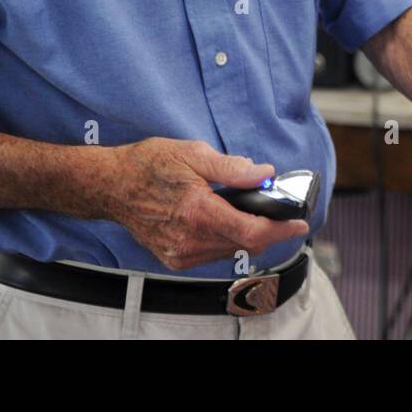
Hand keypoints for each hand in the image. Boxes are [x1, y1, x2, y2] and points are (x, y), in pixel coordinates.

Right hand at [102, 138, 308, 270]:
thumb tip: (264, 172)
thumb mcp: (192, 153)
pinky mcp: (175, 259)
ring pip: (231, 251)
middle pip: (246, 244)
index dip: (281, 229)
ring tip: (248, 210)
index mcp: (198, 211)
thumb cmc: (148, 164)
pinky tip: (224, 220)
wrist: (111, 186)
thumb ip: (231, 167)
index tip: (300, 223)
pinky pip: (213, 254)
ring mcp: (181, 253)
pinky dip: (227, 239)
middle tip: (276, 209)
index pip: (251, 231)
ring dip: (247, 234)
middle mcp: (190, 239)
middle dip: (268, 228)